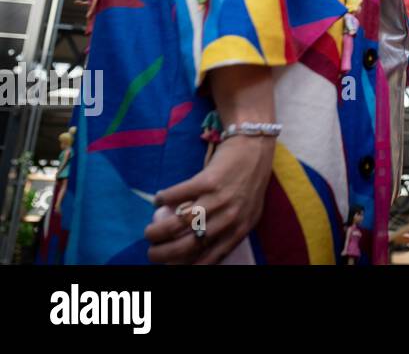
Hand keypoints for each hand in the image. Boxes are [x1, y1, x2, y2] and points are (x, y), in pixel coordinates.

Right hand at [144, 134, 275, 263]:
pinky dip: (163, 199)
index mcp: (241, 228)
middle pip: (190, 244)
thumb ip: (227, 231)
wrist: (255, 145)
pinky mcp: (208, 179)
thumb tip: (198, 254)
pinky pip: (177, 195)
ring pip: (180, 223)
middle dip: (164, 253)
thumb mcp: (247, 211)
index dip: (186, 265)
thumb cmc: (249, 181)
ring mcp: (220, 198)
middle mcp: (231, 217)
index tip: (169, 267)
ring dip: (158, 230)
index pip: (210, 257)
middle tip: (151, 252)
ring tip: (149, 232)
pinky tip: (157, 201)